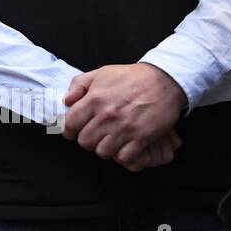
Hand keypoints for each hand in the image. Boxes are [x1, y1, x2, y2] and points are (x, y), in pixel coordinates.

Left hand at [62, 63, 187, 164]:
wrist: (164, 80)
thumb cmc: (131, 77)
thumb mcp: (101, 73)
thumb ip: (79, 85)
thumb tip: (66, 101)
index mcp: (95, 99)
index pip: (70, 124)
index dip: (69, 130)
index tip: (74, 131)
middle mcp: (108, 115)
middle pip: (85, 142)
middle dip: (87, 140)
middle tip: (94, 135)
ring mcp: (125, 128)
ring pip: (103, 152)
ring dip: (104, 148)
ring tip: (109, 140)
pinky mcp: (142, 137)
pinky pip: (124, 157)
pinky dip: (123, 154)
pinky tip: (124, 145)